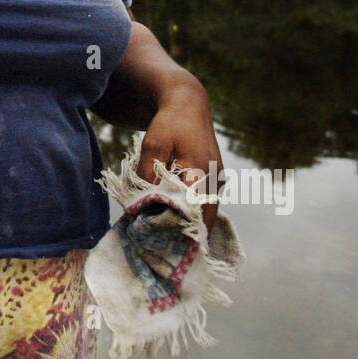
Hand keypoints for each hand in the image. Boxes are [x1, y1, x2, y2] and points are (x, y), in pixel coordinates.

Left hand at [135, 75, 221, 231]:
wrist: (189, 106)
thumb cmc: (170, 124)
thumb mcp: (153, 145)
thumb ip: (148, 174)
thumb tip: (140, 204)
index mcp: (201, 172)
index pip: (194, 212)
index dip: (179, 230)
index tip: (164, 245)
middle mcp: (214, 181)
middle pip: (204, 220)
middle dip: (186, 236)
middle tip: (166, 253)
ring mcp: (217, 182)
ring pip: (206, 215)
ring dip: (191, 227)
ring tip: (170, 244)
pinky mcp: (214, 181)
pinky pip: (205, 205)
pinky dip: (193, 216)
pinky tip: (176, 225)